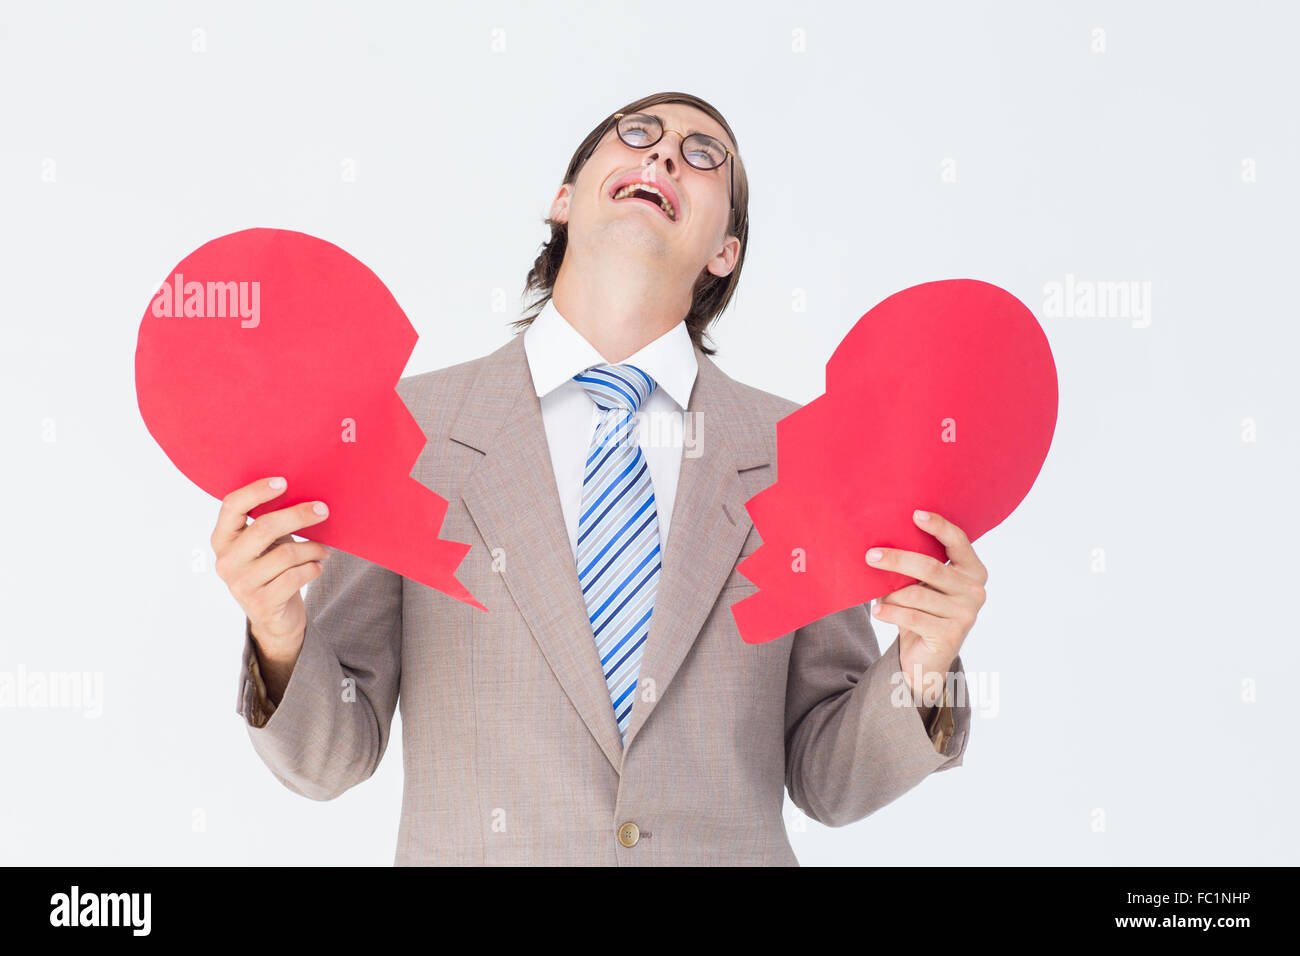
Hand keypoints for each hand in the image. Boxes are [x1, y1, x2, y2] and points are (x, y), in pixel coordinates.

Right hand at [212, 476, 332, 659]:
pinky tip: (317, 567)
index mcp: (222, 539)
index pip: (232, 506)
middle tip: (323, 510)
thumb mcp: (266, 543)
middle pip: (265, 527)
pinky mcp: (261, 603)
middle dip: (299, 515)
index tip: (284, 482)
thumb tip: (305, 495)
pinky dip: (313, 568)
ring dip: (313, 548)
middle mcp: (226, 561)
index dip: (257, 490)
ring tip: (323, 550)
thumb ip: (271, 521)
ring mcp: (240, 584)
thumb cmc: (272, 569)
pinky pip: (295, 576)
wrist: (274, 617)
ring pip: (286, 553)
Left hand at [865, 509, 986, 710]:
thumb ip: (919, 565)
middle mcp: (975, 590)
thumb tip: (882, 545)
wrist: (927, 658)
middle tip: (870, 556)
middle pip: (930, 567)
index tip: (915, 514)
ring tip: (878, 597)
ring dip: (891, 594)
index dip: (938, 526)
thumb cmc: (924, 610)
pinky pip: (912, 617)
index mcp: (973, 570)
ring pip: (916, 594)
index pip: (958, 541)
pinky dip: (891, 612)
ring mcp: (966, 614)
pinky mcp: (951, 635)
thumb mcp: (925, 584)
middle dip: (897, 560)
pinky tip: (878, 612)